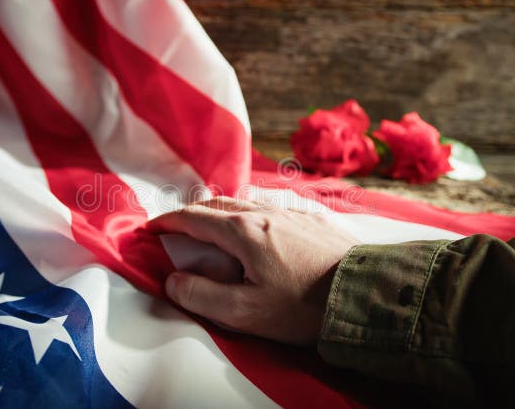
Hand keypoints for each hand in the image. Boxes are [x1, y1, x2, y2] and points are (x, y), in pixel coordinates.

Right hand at [147, 197, 358, 345]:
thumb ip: (200, 295)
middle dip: (191, 212)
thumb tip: (172, 280)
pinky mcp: (315, 220)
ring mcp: (293, 213)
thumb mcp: (244, 312)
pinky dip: (252, 212)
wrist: (363, 295)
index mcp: (243, 232)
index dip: (167, 221)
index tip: (150, 228)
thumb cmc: (303, 308)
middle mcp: (266, 213)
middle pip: (218, 203)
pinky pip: (273, 207)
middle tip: (177, 227)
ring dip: (222, 209)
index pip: (194, 218)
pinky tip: (260, 226)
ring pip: (247, 201)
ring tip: (215, 225)